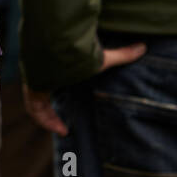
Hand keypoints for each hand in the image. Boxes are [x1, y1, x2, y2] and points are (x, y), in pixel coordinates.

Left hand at [23, 42, 146, 136]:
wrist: (55, 49)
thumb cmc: (78, 52)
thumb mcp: (102, 57)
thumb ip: (121, 54)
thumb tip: (143, 47)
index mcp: (56, 66)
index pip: (55, 81)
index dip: (60, 93)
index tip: (68, 103)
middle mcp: (42, 73)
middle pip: (42, 95)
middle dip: (49, 111)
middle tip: (62, 126)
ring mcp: (34, 81)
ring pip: (35, 104)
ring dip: (47, 118)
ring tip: (61, 130)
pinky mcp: (32, 89)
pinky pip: (35, 109)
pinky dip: (45, 120)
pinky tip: (59, 130)